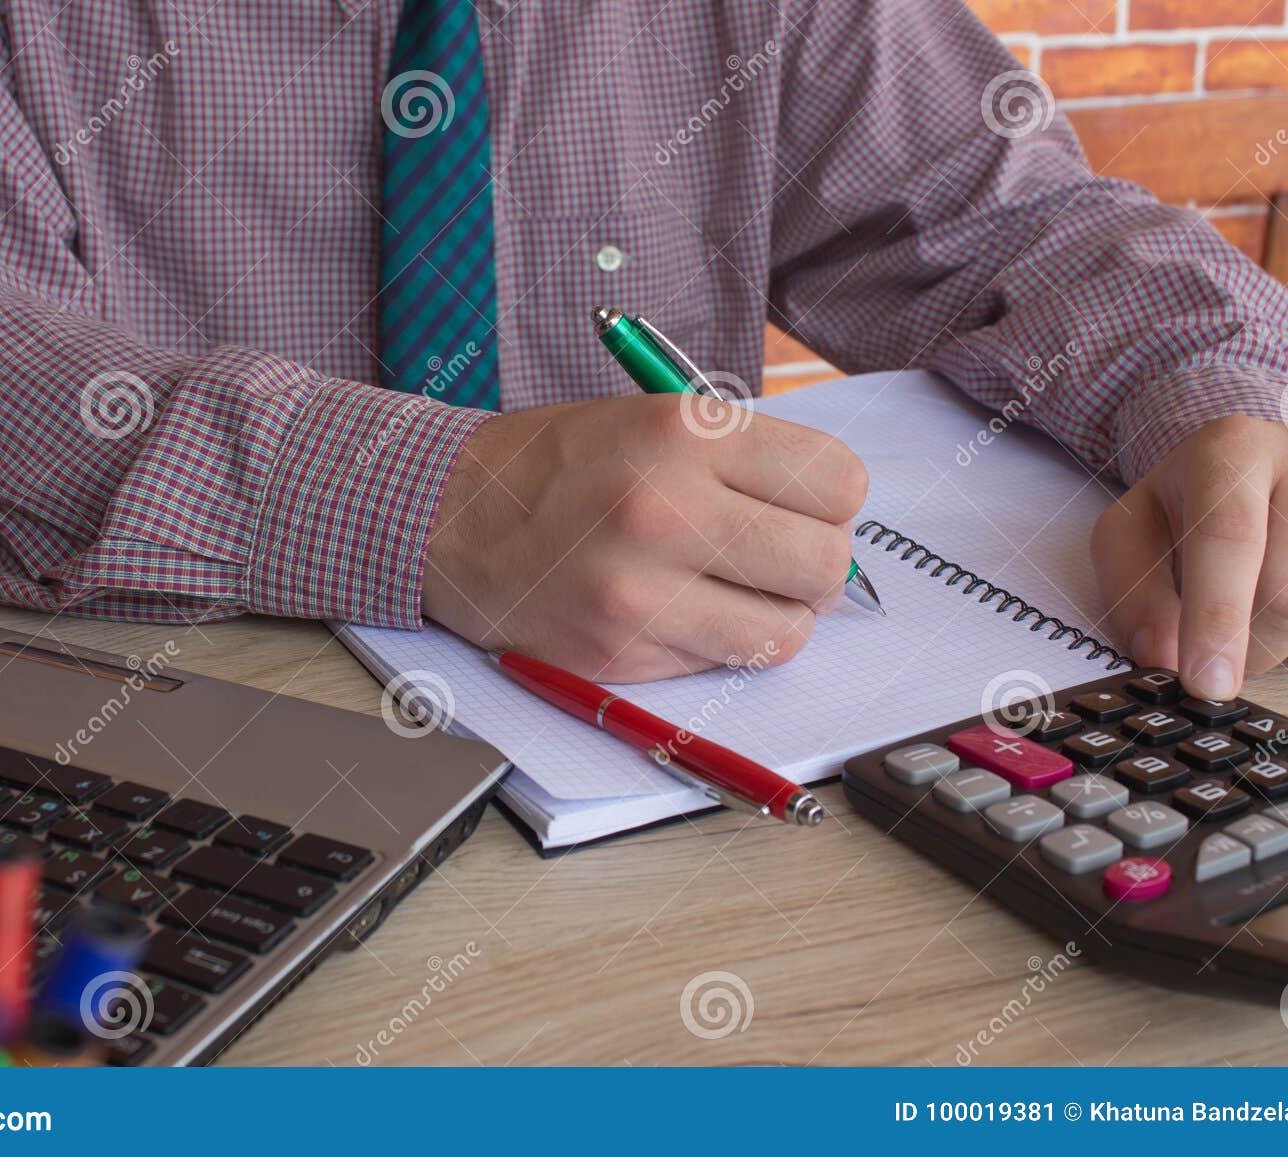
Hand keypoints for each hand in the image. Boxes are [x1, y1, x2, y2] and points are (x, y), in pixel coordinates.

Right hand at [423, 395, 867, 680]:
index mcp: (685, 433)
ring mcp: (644, 589)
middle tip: (776, 559)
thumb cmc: (559, 467)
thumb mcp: (653, 421)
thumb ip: (744, 462)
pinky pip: (730, 663)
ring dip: (776, 618)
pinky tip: (688, 616)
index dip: (829, 502)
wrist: (449, 516)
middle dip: (815, 567)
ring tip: (733, 593)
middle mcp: (668, 508)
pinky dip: (725, 647)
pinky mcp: (624, 651)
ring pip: (789, 630)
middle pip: (824, 562)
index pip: (838, 482)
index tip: (800, 508)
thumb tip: (833, 521)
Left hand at [1091, 416, 1287, 698]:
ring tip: (1254, 611)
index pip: (1230, 537)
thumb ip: (1135, 594)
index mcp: (1233, 449)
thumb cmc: (1188, 502)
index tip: (1206, 682)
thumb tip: (1162, 656)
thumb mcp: (1132, 532)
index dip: (1216, 619)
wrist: (1257, 458)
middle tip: (1215, 660)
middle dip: (1247, 651)